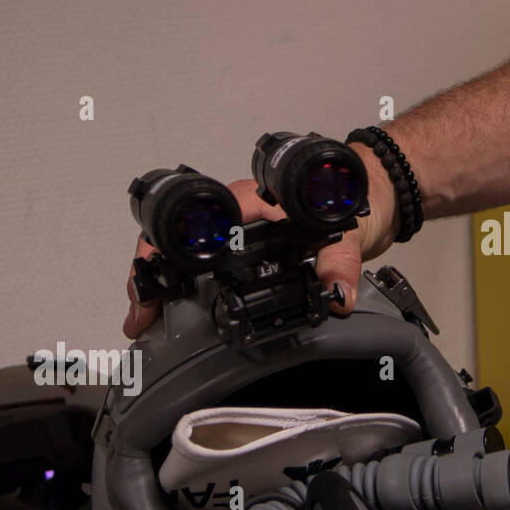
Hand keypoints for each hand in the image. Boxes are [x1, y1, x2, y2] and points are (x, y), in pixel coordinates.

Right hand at [122, 147, 398, 338]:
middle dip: (149, 275)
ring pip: (181, 251)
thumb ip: (340, 264)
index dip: (164, 251)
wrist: (370, 192)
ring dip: (158, 282)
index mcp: (251, 201)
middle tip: (139, 314)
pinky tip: (170, 308)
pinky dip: (179, 284)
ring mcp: (235, 228)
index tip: (152, 281)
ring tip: (144, 317)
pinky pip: (199, 260)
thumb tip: (334, 294)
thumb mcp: (351, 235)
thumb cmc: (352, 197)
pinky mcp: (242, 244)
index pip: (194, 224)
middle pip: (174, 239)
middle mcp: (237, 212)